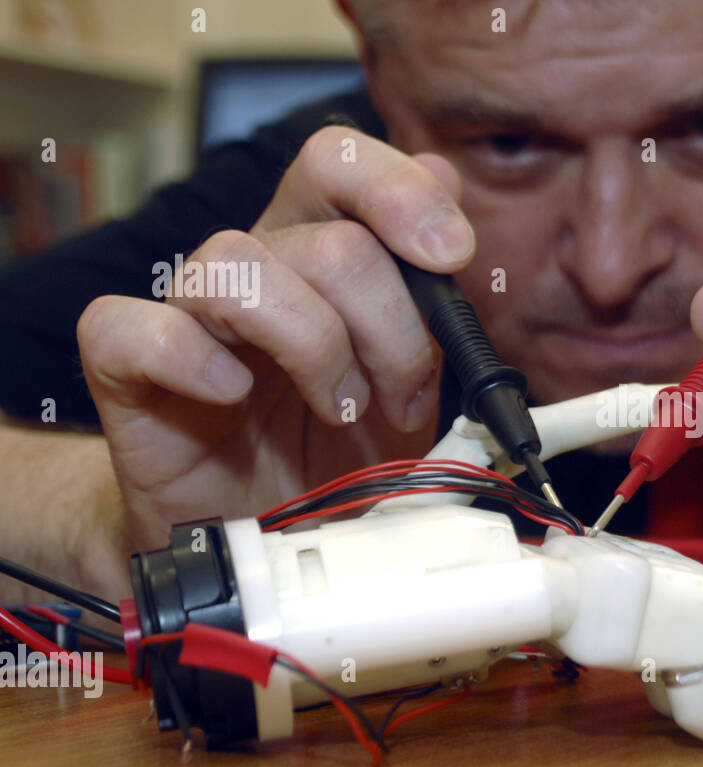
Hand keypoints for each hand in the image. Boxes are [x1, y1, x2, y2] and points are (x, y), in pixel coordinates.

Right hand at [78, 126, 474, 550]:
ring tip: (339, 410)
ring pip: (236, 264)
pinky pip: (124, 326)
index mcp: (318, 255)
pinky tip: (232, 395)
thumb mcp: (412, 381)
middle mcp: (255, 271)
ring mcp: (189, 318)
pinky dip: (189, 359)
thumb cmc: (337, 455)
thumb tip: (444, 174)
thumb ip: (429, 289)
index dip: (396, 189)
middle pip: (326, 240)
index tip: (450, 252)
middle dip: (391, 331)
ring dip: (315, 347)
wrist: (271, 537)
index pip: (335, 164)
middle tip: (400, 400)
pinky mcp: (127, 374)